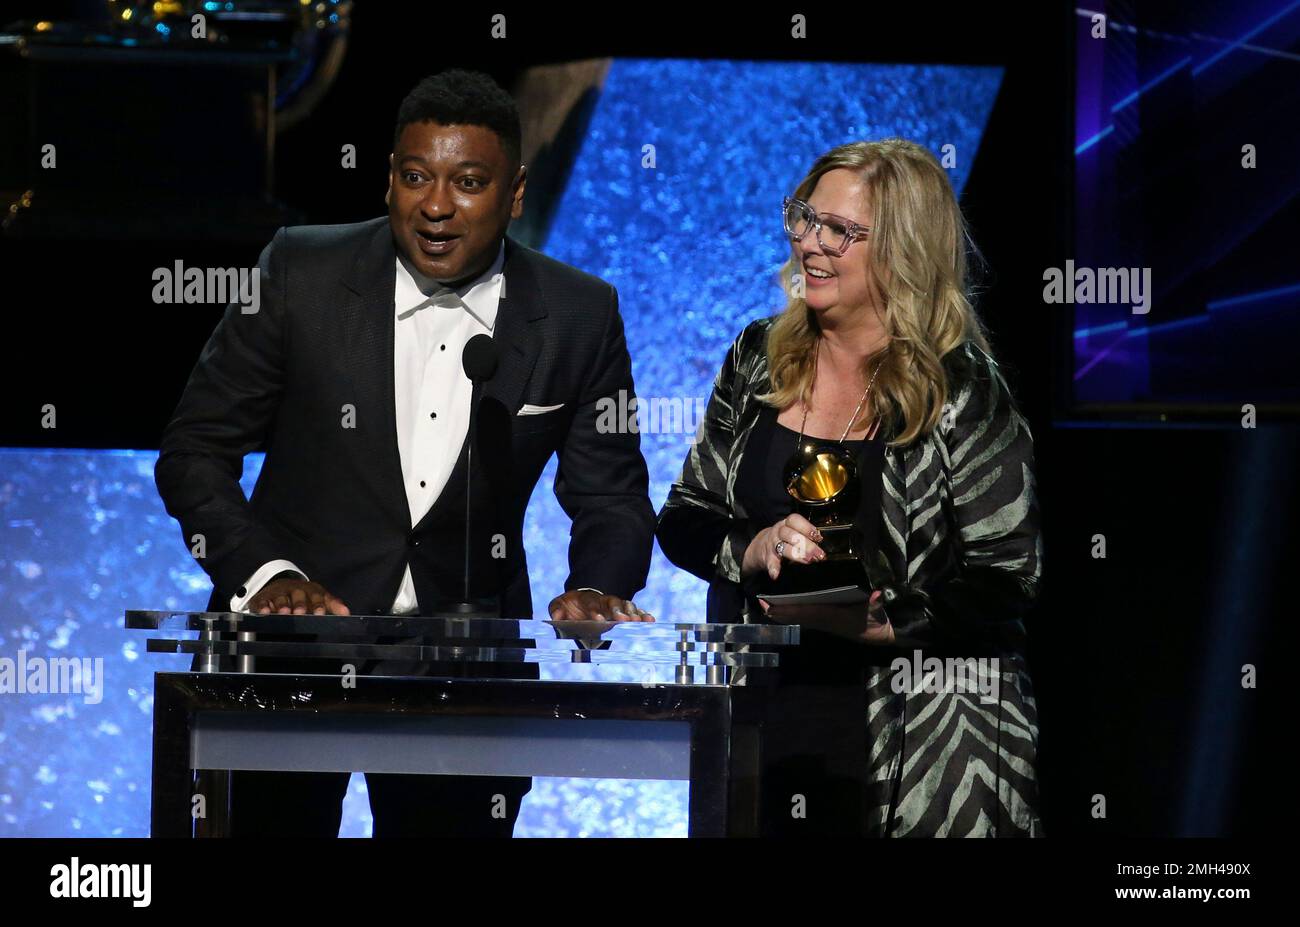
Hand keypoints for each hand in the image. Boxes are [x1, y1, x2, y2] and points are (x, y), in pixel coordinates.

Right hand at [247, 578, 350, 615]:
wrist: (281, 585)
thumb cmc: (304, 596)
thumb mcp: (319, 598)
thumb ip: (333, 604)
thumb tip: (347, 613)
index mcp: (311, 590)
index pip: (317, 596)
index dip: (318, 604)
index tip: (320, 614)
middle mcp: (295, 589)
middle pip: (298, 595)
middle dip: (300, 604)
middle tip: (300, 613)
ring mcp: (279, 593)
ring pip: (281, 598)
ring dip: (282, 605)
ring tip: (284, 612)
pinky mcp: (263, 598)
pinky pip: (262, 601)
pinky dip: (263, 606)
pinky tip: (264, 612)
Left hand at [548, 589, 654, 621]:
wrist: (581, 601)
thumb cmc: (570, 605)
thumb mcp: (559, 604)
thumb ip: (556, 610)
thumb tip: (556, 617)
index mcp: (589, 600)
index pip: (593, 604)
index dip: (595, 612)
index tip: (597, 620)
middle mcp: (605, 602)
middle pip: (614, 604)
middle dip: (619, 612)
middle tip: (625, 620)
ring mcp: (616, 606)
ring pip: (627, 607)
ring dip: (634, 614)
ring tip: (639, 621)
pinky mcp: (624, 612)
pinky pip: (636, 612)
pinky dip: (643, 615)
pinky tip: (650, 620)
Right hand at [742, 513, 825, 580]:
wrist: (760, 545)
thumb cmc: (784, 538)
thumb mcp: (792, 531)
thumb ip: (805, 535)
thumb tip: (821, 541)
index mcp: (786, 523)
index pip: (794, 520)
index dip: (807, 527)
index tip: (817, 537)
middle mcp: (778, 531)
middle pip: (791, 535)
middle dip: (807, 545)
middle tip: (818, 554)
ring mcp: (772, 544)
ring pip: (783, 547)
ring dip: (796, 554)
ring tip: (807, 560)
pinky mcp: (768, 557)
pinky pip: (770, 562)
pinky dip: (773, 568)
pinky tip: (776, 574)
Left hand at [759, 589, 894, 643]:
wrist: (882, 634)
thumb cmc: (877, 620)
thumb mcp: (876, 610)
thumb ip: (875, 601)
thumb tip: (876, 594)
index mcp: (831, 615)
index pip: (805, 611)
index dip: (787, 608)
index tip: (771, 604)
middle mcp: (824, 620)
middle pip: (795, 616)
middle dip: (778, 610)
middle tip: (761, 602)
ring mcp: (824, 621)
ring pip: (798, 617)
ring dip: (783, 612)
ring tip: (767, 604)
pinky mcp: (827, 621)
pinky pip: (805, 617)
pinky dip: (793, 612)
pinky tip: (785, 606)